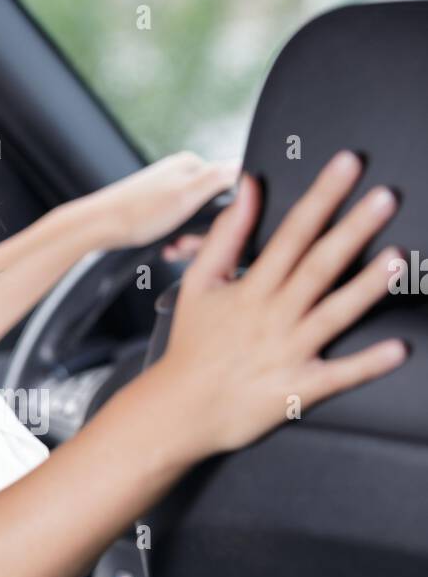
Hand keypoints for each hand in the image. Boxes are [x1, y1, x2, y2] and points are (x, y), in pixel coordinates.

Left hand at [85, 151, 239, 249]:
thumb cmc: (138, 213)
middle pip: (212, 209)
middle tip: (185, 246)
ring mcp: (168, 192)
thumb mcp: (185, 195)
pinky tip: (166, 250)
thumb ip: (218, 179)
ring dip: (188, 242)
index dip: (226, 216)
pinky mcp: (157, 209)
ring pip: (195, 223)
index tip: (212, 234)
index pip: (230, 187)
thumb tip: (246, 166)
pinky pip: (179, 228)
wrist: (98, 228)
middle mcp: (181, 174)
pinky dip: (175, 242)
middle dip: (203, 233)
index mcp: (192, 164)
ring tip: (173, 250)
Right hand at [157, 150, 407, 459]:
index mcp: (252, 288)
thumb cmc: (193, 346)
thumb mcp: (200, 283)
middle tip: (385, 199)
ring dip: (366, 287)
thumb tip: (250, 188)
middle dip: (353, 230)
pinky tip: (397, 349)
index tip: (347, 167)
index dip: (322, 196)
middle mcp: (273, 317)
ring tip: (397, 260)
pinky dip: (368, 364)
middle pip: (319, 266)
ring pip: (333, 313)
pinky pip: (338, 375)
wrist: (179, 409)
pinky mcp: (298, 388)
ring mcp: (288, 353)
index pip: (292, 232)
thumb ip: (228, 234)